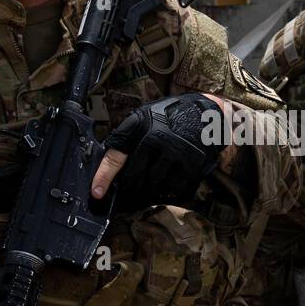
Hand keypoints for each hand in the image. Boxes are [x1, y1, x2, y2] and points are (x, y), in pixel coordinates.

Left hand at [91, 92, 228, 200]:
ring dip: (151, 188)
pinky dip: (170, 190)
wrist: (208, 113)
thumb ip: (130, 137)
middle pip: (135, 176)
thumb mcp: (147, 116)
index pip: (116, 155)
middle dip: (131, 186)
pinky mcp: (192, 162)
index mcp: (140, 124)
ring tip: (155, 179)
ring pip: (155, 184)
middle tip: (132, 189)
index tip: (96, 192)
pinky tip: (171, 181)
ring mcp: (176, 150)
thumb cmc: (172, 116)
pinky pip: (174, 187)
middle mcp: (157, 136)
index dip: (104, 176)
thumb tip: (112, 167)